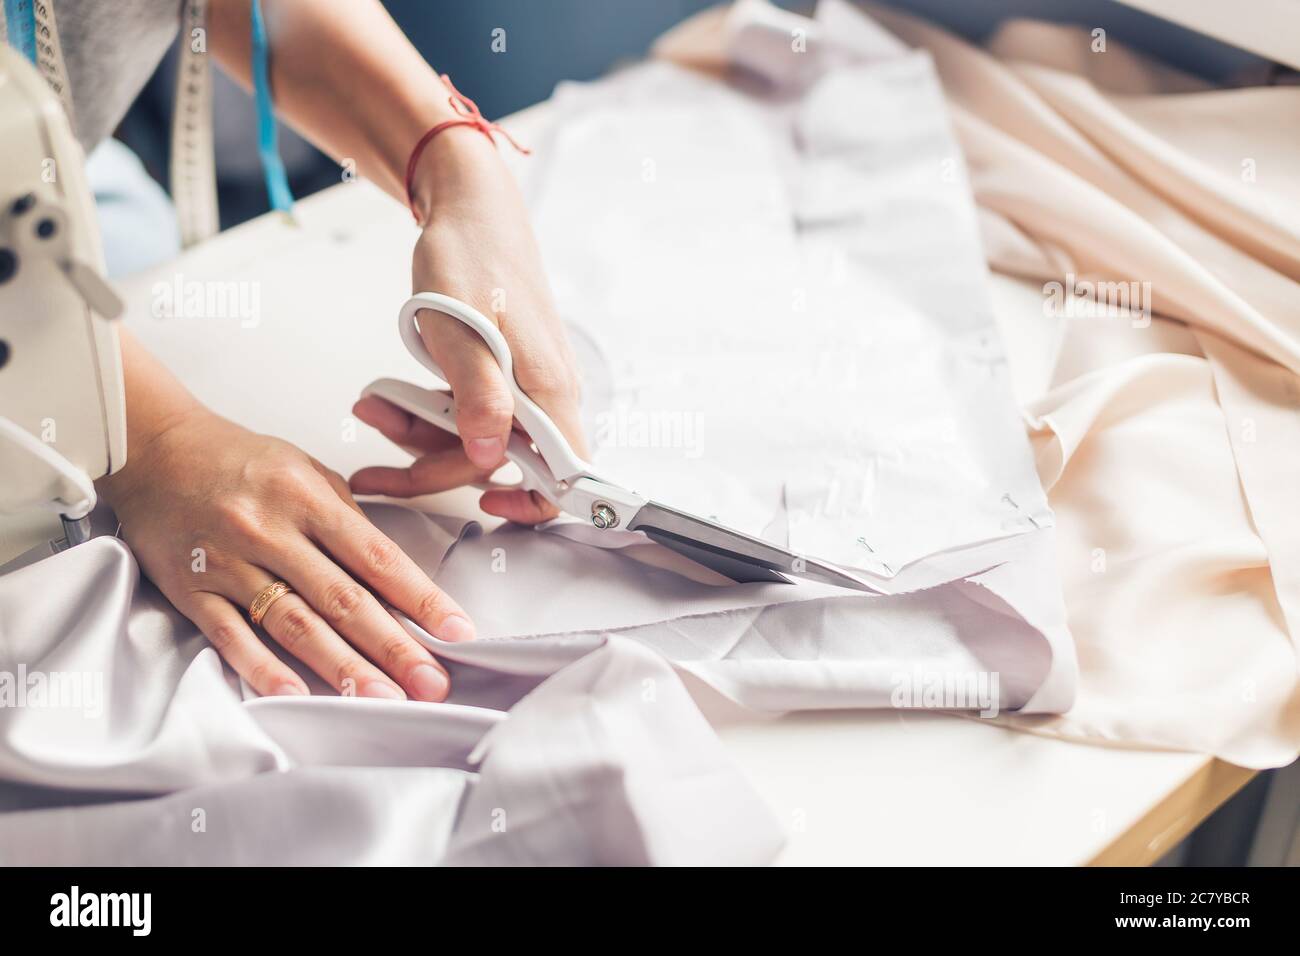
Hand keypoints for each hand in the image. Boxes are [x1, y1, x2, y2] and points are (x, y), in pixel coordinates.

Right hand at [99, 406, 472, 699]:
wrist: (152, 447)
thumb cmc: (238, 460)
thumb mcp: (305, 470)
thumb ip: (347, 520)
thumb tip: (392, 575)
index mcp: (308, 498)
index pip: (378, 558)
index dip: (422, 599)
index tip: (458, 632)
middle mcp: (272, 531)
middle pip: (344, 599)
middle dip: (394, 646)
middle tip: (433, 683)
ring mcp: (230, 562)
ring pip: (295, 623)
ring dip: (343, 668)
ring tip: (384, 700)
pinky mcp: (193, 589)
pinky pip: (231, 636)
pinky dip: (263, 668)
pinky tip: (297, 696)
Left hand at [350, 130, 587, 523]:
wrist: (470, 206)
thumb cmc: (470, 257)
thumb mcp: (460, 329)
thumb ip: (479, 398)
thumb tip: (492, 457)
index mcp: (549, 390)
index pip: (566, 477)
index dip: (530, 503)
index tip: (482, 503)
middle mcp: (546, 393)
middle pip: (502, 461)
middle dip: (434, 465)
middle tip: (375, 466)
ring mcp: (525, 383)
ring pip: (477, 437)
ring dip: (419, 436)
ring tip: (370, 408)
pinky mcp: (502, 372)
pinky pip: (467, 411)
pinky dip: (425, 412)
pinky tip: (388, 396)